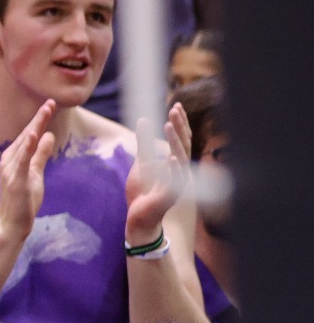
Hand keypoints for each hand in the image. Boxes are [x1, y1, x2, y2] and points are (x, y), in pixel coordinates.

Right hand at [0, 99, 56, 243]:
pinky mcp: (16, 179)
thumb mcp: (36, 174)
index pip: (29, 135)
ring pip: (26, 143)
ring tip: (46, 111)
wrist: (11, 225)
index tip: (50, 104)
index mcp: (14, 158)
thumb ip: (41, 155)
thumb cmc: (22, 201)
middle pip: (27, 135)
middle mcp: (9, 160)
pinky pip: (22, 160)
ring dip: (35, 126)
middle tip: (51, 102)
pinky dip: (28, 146)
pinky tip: (35, 134)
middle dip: (39, 118)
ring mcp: (11, 170)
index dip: (39, 120)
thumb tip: (49, 135)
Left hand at [126, 102, 192, 243]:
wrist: (138, 217)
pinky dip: (173, 169)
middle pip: (183, 144)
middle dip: (180, 126)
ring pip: (180, 159)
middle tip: (174, 109)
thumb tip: (144, 119)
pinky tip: (170, 157)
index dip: (180, 122)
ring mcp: (177, 183)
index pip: (181, 138)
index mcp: (176, 162)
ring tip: (169, 125)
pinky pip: (174, 181)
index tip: (176, 105)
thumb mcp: (142, 162)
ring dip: (175, 141)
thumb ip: (145, 143)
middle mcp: (181, 171)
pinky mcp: (170, 196)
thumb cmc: (143, 191)